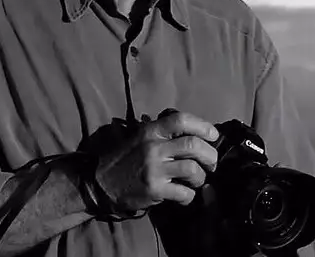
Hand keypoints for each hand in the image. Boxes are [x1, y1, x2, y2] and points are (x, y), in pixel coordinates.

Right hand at [92, 109, 220, 210]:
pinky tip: (185, 196)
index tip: (213, 136)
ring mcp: (154, 169)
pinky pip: (184, 192)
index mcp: (151, 131)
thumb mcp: (140, 137)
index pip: (181, 119)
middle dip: (210, 155)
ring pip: (192, 169)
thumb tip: (196, 130)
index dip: (203, 126)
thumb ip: (163, 131)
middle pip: (193, 145)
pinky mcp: (154, 189)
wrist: (101, 184)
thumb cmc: (126, 159)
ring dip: (201, 177)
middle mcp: (153, 147)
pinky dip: (190, 196)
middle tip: (211, 163)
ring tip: (197, 180)